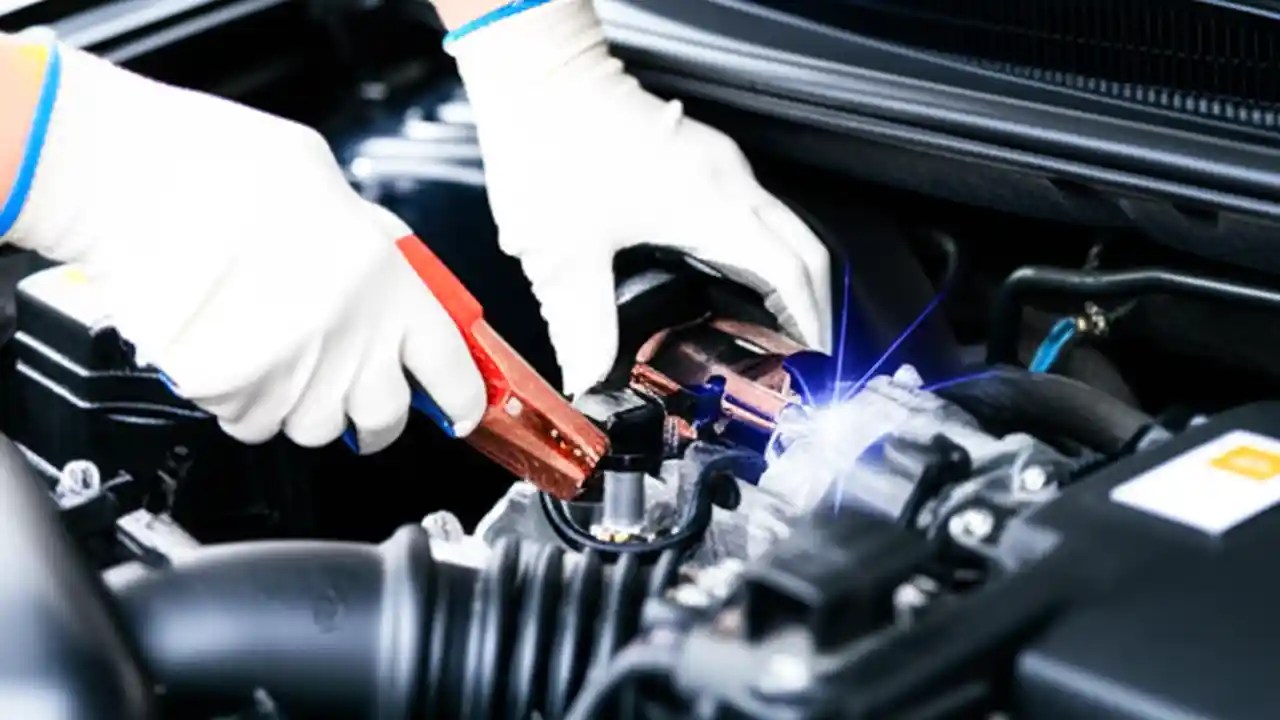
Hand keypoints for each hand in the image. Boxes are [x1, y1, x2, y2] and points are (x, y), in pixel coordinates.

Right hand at [5, 45, 485, 451]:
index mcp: (391, 285)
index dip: (463, 401)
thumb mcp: (338, 197)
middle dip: (374, 412)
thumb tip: (397, 294)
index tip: (462, 411)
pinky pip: (251, 423)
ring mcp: (291, 372)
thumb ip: (378, 257)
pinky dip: (245, 402)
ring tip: (274, 344)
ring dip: (302, 402)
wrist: (138, 181)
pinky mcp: (231, 394)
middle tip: (353, 383)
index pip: (453, 371)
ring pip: (314, 427)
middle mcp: (351, 338)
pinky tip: (232, 349)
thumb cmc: (229, 170)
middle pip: (384, 419)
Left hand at [445, 0, 832, 396]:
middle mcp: (729, 181)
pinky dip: (766, 251)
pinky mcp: (703, 156)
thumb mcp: (563, 248)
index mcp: (712, 205)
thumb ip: (581, 321)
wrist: (541, 76)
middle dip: (814, 306)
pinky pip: (759, 210)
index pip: (792, 273)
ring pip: (786, 228)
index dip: (809, 324)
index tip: (810, 362)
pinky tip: (737, 281)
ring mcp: (721, 164)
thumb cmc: (553, 144)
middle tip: (803, 355)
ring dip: (792, 277)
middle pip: (805, 250)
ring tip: (777, 329)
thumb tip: (588, 377)